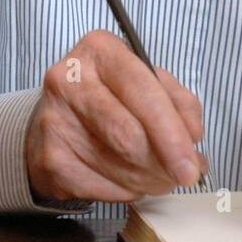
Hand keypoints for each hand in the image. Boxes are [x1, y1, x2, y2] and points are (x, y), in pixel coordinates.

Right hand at [25, 29, 207, 203]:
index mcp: (99, 49)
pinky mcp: (49, 158)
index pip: (142, 90)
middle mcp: (69, 80)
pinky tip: (129, 180)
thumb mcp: (147, 81)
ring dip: (149, 180)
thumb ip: (178, 102)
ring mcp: (55, 120)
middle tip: (183, 174)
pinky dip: (125, 191)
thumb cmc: (110, 94)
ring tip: (159, 176)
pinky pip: (101, 188)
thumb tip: (192, 138)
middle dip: (164, 163)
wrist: (56, 115)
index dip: (171, 132)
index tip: (191, 164)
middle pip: (129, 134)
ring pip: (118, 166)